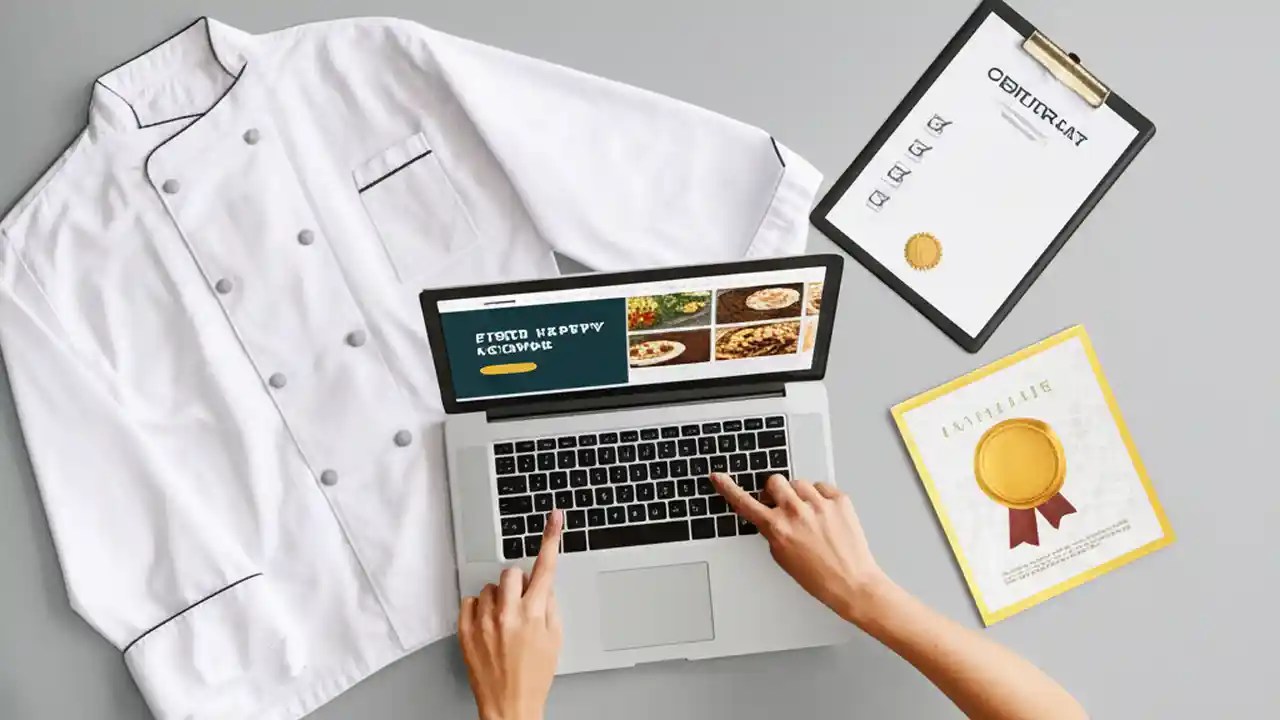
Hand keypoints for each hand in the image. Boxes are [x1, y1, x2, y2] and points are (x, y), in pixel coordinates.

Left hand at [459, 510, 563, 719]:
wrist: (509, 705)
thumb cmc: (535, 676)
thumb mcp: (555, 639)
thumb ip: (551, 606)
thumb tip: (543, 586)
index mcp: (535, 613)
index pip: (545, 566)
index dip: (551, 537)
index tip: (554, 517)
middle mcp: (508, 613)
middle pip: (512, 573)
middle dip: (519, 585)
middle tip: (522, 606)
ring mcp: (484, 621)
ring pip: (490, 588)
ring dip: (499, 599)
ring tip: (504, 624)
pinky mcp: (465, 630)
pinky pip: (470, 602)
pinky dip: (479, 610)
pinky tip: (488, 628)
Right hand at [711, 472, 886, 624]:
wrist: (852, 582)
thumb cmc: (819, 577)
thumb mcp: (783, 557)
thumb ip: (772, 531)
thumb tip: (770, 513)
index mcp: (778, 529)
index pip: (745, 502)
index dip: (728, 488)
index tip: (718, 477)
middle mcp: (796, 513)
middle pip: (774, 481)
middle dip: (775, 491)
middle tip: (784, 505)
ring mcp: (819, 504)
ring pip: (798, 483)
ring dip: (800, 495)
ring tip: (810, 516)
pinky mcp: (839, 500)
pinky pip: (822, 487)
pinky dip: (821, 497)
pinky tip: (825, 515)